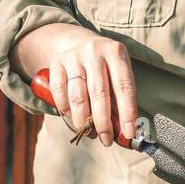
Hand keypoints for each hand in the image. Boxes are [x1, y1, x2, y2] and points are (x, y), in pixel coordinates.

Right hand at [12, 23, 137, 146]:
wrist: (76, 43)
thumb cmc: (104, 67)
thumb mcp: (117, 75)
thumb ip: (120, 100)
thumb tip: (124, 132)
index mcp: (116, 52)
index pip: (124, 86)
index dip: (127, 113)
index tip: (128, 133)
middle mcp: (94, 51)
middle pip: (99, 94)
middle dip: (103, 123)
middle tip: (106, 140)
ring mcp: (73, 57)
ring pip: (77, 97)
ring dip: (83, 121)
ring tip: (90, 133)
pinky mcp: (56, 64)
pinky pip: (60, 94)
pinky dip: (66, 111)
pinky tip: (73, 119)